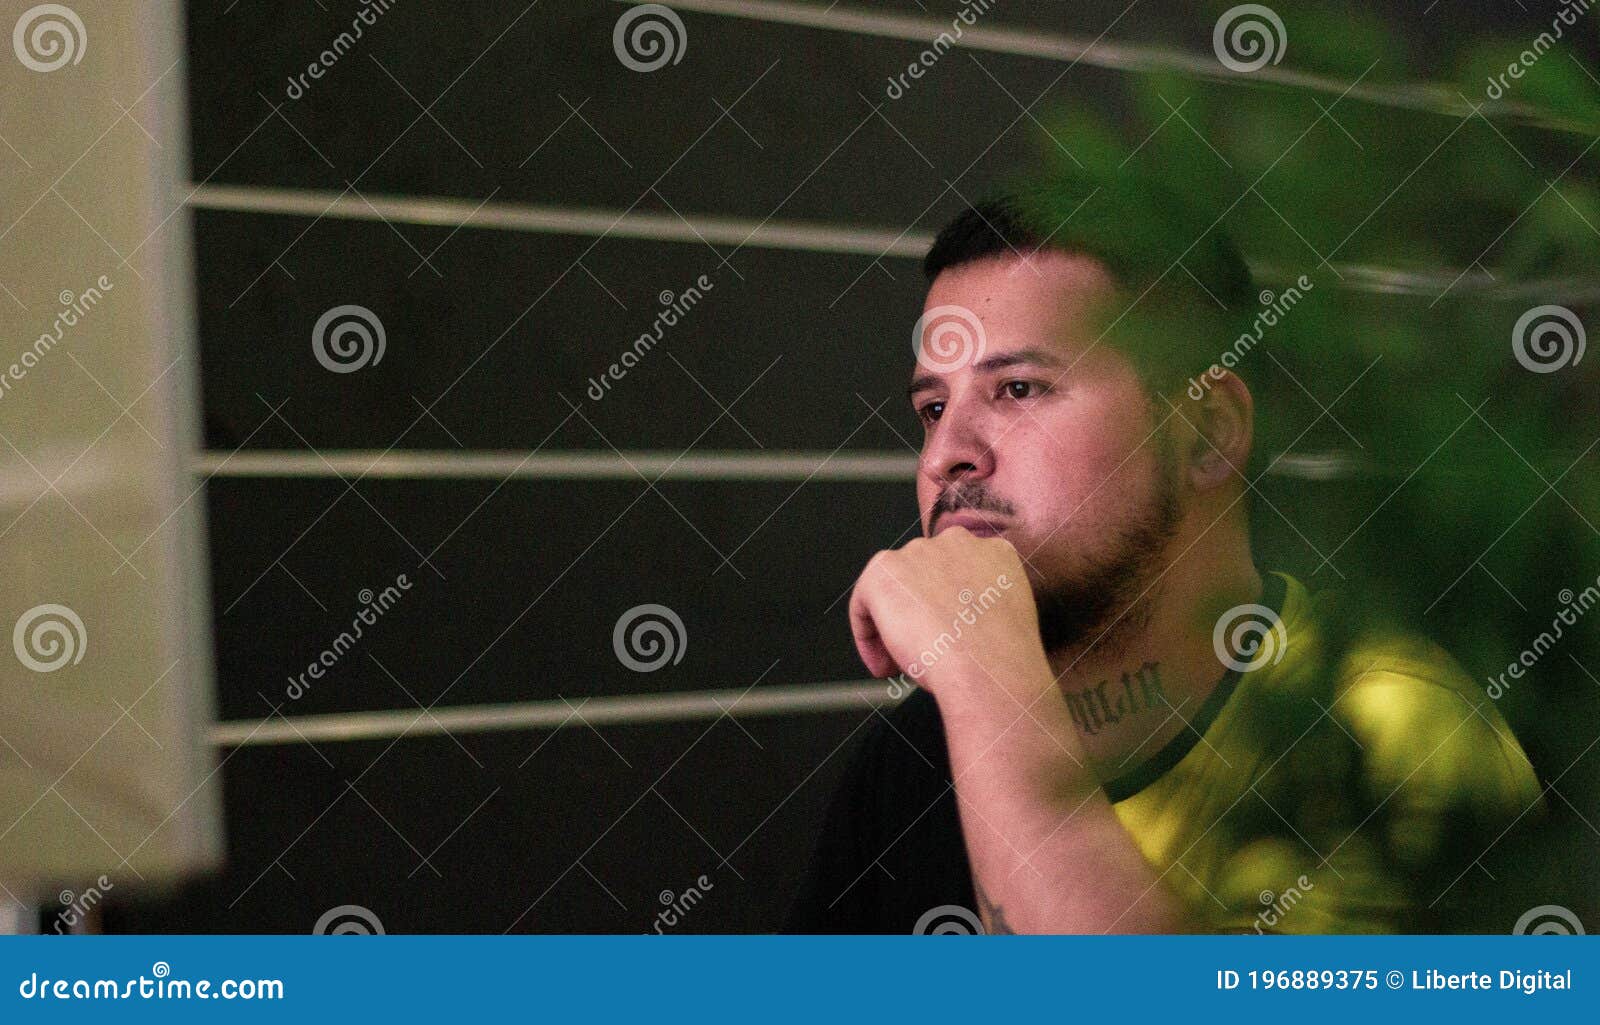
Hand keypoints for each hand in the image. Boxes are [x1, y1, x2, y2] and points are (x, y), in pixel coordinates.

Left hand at [848, 527, 1052, 706]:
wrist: (989, 667)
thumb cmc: (1002, 658)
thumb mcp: (1004, 619)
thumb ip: (981, 605)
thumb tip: (956, 622)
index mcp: (994, 552)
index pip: (959, 573)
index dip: (946, 609)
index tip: (945, 635)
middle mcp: (956, 543)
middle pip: (923, 578)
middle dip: (919, 614)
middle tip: (922, 651)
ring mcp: (918, 553)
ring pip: (894, 592)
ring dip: (894, 627)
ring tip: (903, 662)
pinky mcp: (884, 571)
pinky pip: (863, 605)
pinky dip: (867, 637)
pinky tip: (884, 663)